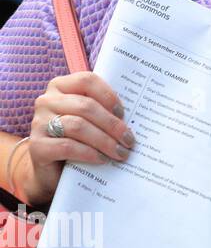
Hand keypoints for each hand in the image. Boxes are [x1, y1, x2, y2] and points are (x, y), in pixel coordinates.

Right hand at [24, 71, 133, 207]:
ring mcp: (39, 123)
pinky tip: (102, 159)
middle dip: (113, 124)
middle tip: (130, 140)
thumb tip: (137, 113)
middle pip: (86, 106)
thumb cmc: (79, 137)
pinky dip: (89, 153)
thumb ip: (105, 109)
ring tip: (121, 152)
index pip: (87, 80)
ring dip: (105, 141)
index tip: (124, 113)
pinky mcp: (37, 146)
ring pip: (78, 126)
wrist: (53, 167)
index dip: (109, 95)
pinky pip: (67, 146)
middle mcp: (46, 101)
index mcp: (61, 86)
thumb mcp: (91, 119)